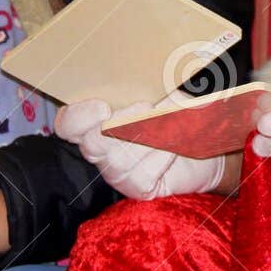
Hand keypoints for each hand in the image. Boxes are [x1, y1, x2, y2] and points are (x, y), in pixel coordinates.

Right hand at [55, 99, 224, 199]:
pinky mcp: (137, 189)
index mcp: (94, 123)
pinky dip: (162, 154)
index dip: (79, 117)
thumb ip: (147, 86)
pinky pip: (144, 173)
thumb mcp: (161, 94)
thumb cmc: (176, 115)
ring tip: (171, 120)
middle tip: (148, 109)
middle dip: (123, 124)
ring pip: (122, 157)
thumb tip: (157, 81)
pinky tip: (175, 147)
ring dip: (150, 135)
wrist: (203, 148)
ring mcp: (117, 173)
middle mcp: (98, 152)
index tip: (104, 108)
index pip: (68, 124)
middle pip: (93, 143)